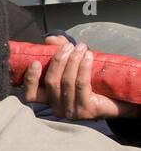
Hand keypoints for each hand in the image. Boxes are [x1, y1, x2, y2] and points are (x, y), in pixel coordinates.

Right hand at [22, 36, 139, 120]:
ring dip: (73, 61)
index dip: (31, 79)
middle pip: (51, 82)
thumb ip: (59, 53)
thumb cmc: (94, 84)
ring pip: (67, 82)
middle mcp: (58, 109)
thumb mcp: (74, 68)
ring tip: (81, 47)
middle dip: (59, 61)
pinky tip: (88, 56)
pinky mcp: (87, 110)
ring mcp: (72, 111)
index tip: (36, 62)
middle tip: (69, 46)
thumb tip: (50, 39)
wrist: (120, 101)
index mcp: (50, 101)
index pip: (31, 95)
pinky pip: (81, 84)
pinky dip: (83, 68)